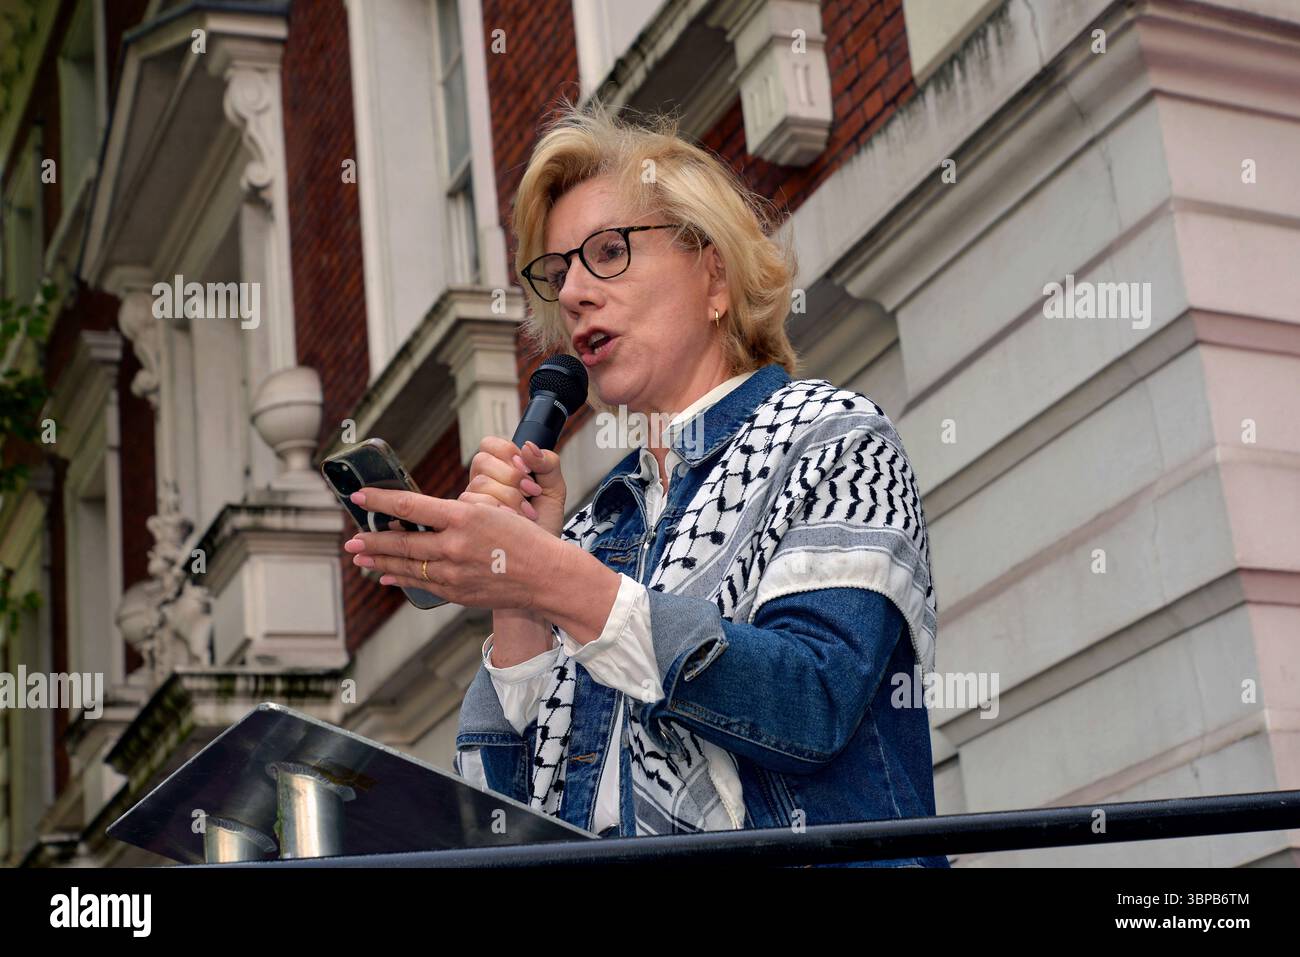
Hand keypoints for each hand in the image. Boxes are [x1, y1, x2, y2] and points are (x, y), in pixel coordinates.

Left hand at [343, 486, 621, 642]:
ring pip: (407, 565)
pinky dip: (401, 578)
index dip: (380, 501)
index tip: (358, 498)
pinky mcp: (457, 593)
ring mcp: (454, 573)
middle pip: (401, 542)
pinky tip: (387, 574)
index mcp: (464, 517)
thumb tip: (419, 516)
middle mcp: (454, 546)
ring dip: (380, 560)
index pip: (410, 506)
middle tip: (350, 540)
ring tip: (360, 557)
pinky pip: (421, 584)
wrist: (547, 576)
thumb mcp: (492, 511)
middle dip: (371, 540)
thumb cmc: (524, 537)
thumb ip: (455, 514)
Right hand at [459, 436, 565, 536]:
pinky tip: (515, 521)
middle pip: (482, 462)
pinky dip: (500, 511)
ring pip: (480, 483)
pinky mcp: (468, 521)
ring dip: (509, 496)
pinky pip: (474, 505)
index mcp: (498, 469)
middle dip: (512, 476)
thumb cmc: (545, 522)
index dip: (507, 452)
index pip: (489, 445)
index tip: (528, 468)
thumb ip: (547, 463)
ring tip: (528, 512)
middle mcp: (480, 483)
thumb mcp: (554, 489)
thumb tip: (528, 447)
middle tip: (532, 491)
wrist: (543, 555)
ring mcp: (472, 502)